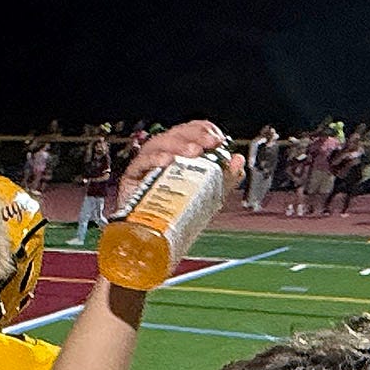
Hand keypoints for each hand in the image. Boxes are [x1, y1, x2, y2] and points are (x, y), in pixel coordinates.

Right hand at [114, 118, 242, 209]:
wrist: (151, 239)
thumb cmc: (175, 214)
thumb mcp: (207, 195)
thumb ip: (225, 178)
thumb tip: (238, 161)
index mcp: (178, 155)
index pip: (190, 132)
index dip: (204, 129)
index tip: (218, 138)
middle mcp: (161, 156)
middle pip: (175, 134)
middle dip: (194, 135)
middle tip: (210, 143)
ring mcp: (145, 166)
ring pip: (158, 144)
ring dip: (177, 145)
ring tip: (193, 153)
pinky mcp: (131, 178)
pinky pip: (140, 163)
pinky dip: (154, 159)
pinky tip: (167, 162)